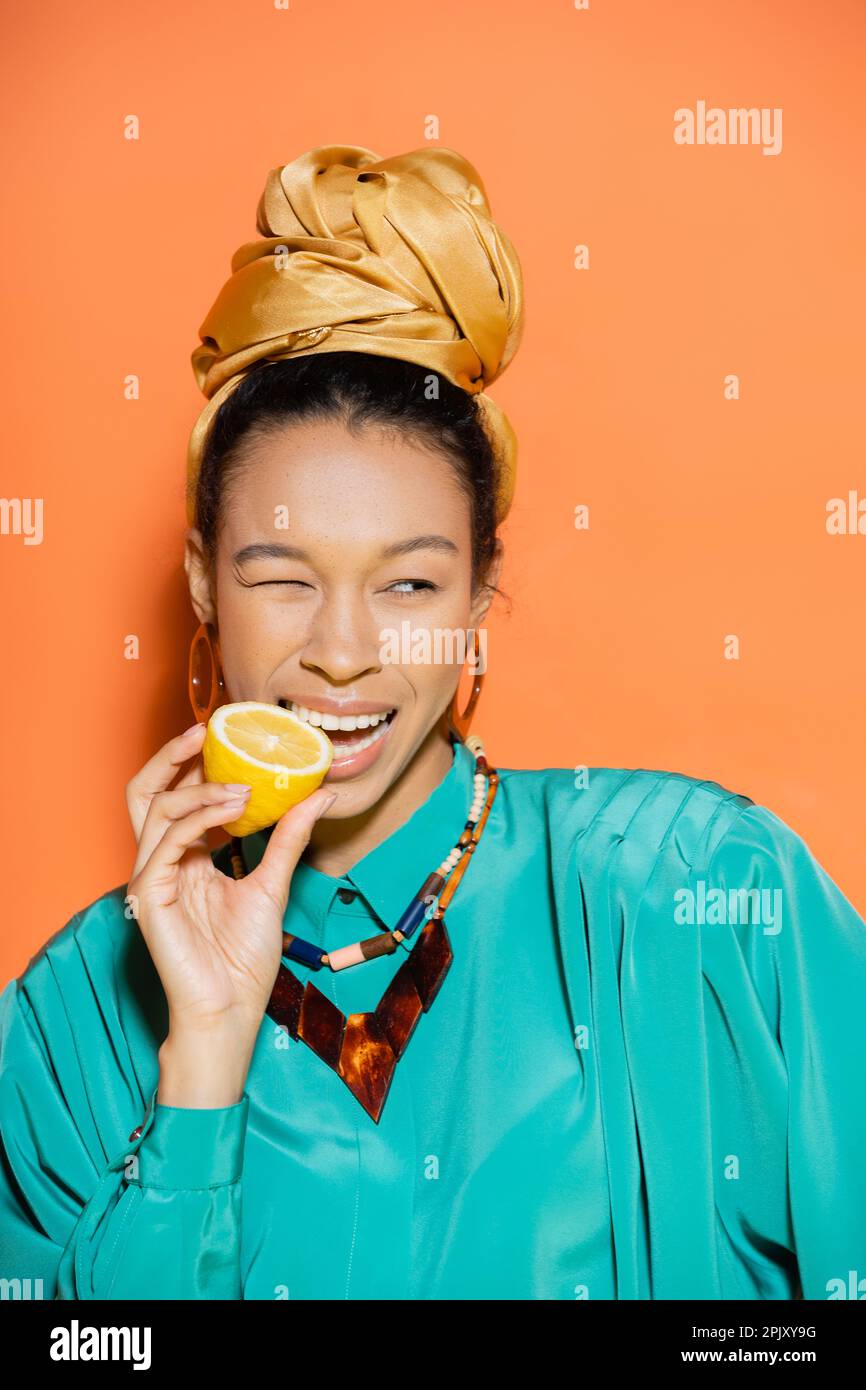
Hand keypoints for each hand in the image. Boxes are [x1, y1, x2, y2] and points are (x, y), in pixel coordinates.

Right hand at [125, 723, 335, 1105]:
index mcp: (186, 856)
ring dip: (199, 787)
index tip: (232, 734)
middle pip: (148, 791)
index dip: (198, 761)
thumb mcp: (273, 884)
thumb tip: (322, 794)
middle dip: (173, 755)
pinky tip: (233, 808)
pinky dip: (198, 818)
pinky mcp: (147, 897)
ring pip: (156, 808)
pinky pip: (166, 843)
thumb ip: (289, 838)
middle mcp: (162, 861)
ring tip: (243, 784)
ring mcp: (150, 877)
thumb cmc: (243, 960)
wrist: (231, 1010)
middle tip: (210, 729)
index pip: (179, 794)